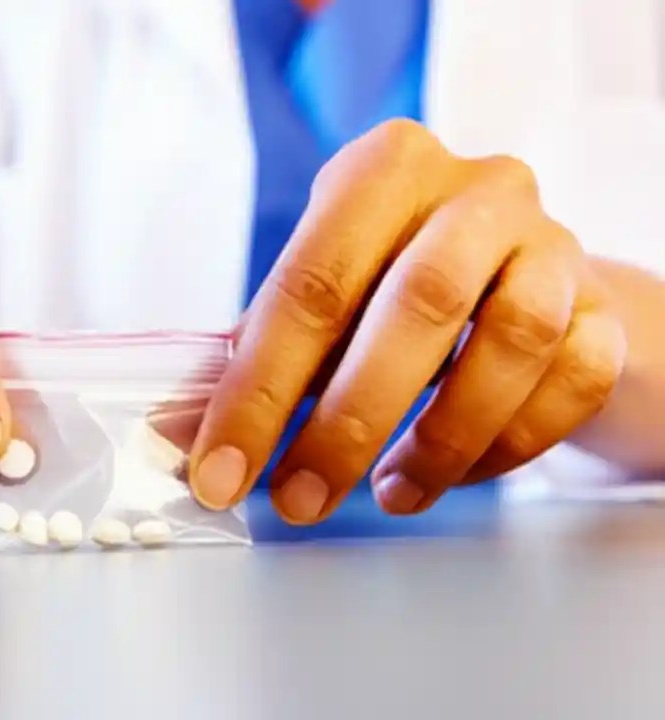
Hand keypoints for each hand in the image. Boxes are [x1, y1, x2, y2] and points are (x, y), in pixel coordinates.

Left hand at [190, 120, 627, 522]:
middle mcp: (477, 189)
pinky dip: (507, 446)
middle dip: (346, 423)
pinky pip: (570, 383)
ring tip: (389, 492)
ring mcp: (552, 243)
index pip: (310, 284)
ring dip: (440, 440)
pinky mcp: (607, 304)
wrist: (524, 279)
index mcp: (384, 169)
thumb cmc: (397, 285)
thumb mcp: (328, 292)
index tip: (218, 473)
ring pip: (510, 343)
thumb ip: (260, 352)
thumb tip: (174, 433)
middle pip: (416, 306)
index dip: (257, 390)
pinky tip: (457, 474)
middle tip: (298, 499)